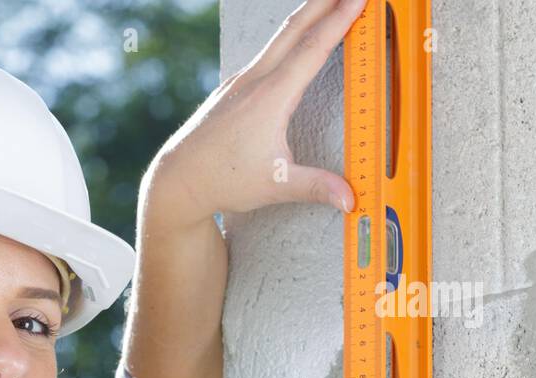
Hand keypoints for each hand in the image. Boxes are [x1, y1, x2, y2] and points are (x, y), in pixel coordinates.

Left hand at [145, 0, 367, 227]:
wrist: (176, 180)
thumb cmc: (221, 180)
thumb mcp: (274, 186)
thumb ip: (316, 187)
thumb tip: (350, 199)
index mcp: (269, 97)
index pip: (312, 49)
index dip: (339, 21)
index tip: (359, 0)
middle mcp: (253, 81)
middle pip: (294, 29)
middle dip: (324, 3)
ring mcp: (239, 82)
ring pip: (277, 39)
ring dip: (305, 17)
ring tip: (327, 4)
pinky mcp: (230, 89)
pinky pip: (264, 54)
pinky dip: (286, 40)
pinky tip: (292, 42)